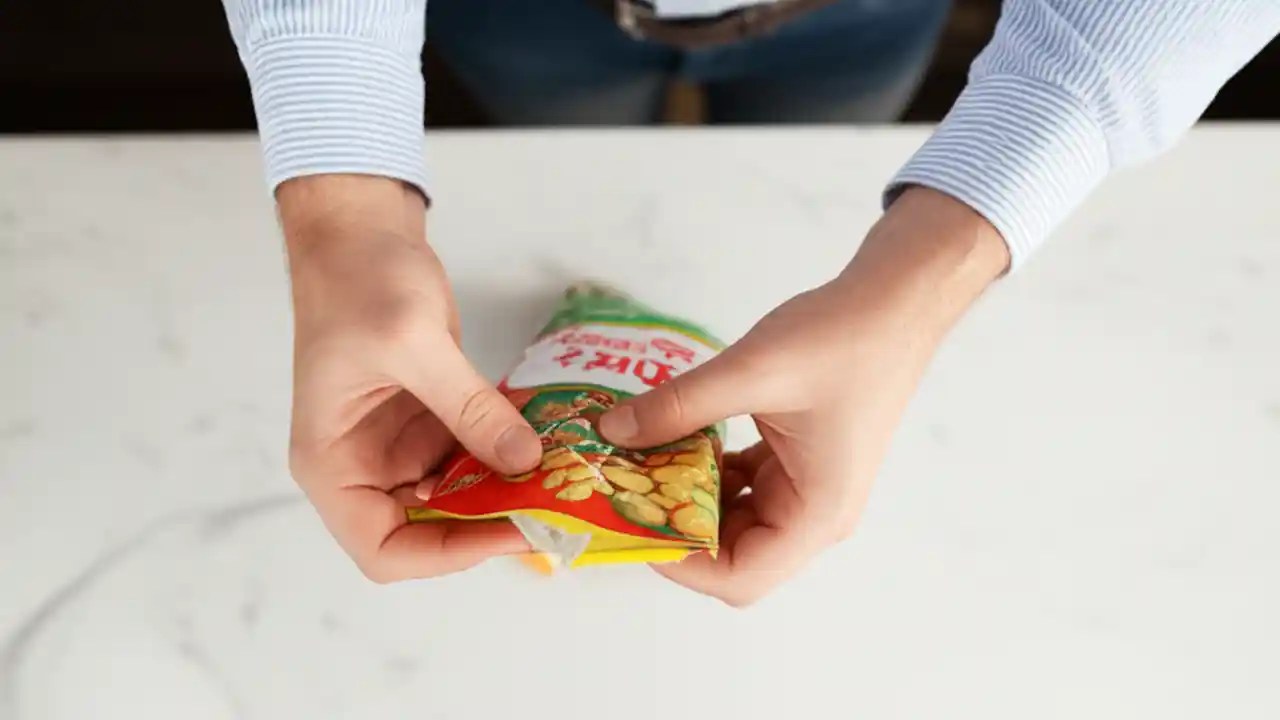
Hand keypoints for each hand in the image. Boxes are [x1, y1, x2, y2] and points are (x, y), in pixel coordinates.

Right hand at [279, 175, 541, 582]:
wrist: (360, 232)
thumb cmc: (359, 280)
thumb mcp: (413, 342)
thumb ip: (469, 406)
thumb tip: (526, 460)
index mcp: (333, 464)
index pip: (383, 550)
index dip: (447, 554)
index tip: (510, 532)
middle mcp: (363, 467)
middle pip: (427, 533)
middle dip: (488, 526)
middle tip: (554, 510)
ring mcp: (400, 446)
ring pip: (460, 499)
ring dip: (507, 492)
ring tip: (564, 480)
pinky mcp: (432, 421)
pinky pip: (475, 457)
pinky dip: (509, 456)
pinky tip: (551, 446)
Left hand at [599, 187, 1009, 605]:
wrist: (894, 304)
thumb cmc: (843, 340)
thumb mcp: (752, 372)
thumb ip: (679, 406)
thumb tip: (613, 432)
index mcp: (817, 513)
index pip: (741, 576)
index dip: (682, 563)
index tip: (634, 522)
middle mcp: (813, 514)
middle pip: (733, 554)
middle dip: (676, 526)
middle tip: (625, 489)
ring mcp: (805, 490)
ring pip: (733, 520)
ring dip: (687, 496)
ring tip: (641, 461)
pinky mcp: (794, 463)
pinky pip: (741, 486)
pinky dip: (706, 470)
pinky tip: (677, 438)